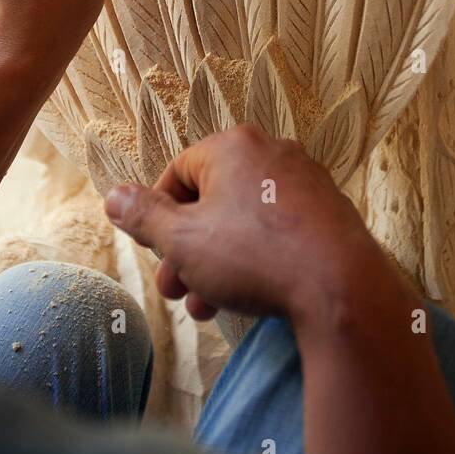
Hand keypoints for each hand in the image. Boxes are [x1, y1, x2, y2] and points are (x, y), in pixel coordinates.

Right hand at [105, 126, 387, 328]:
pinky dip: (257, 259)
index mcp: (233, 146)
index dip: (158, 216)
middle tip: (175, 291)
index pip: (178, 173)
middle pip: (213, 200)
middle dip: (186, 250)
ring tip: (207, 307)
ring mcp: (306, 181)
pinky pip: (279, 231)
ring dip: (218, 263)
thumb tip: (113, 195)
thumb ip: (143, 216)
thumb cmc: (254, 256)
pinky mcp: (330, 213)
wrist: (341, 287)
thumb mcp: (182, 240)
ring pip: (245, 221)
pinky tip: (249, 298)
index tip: (154, 253)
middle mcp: (272, 152)